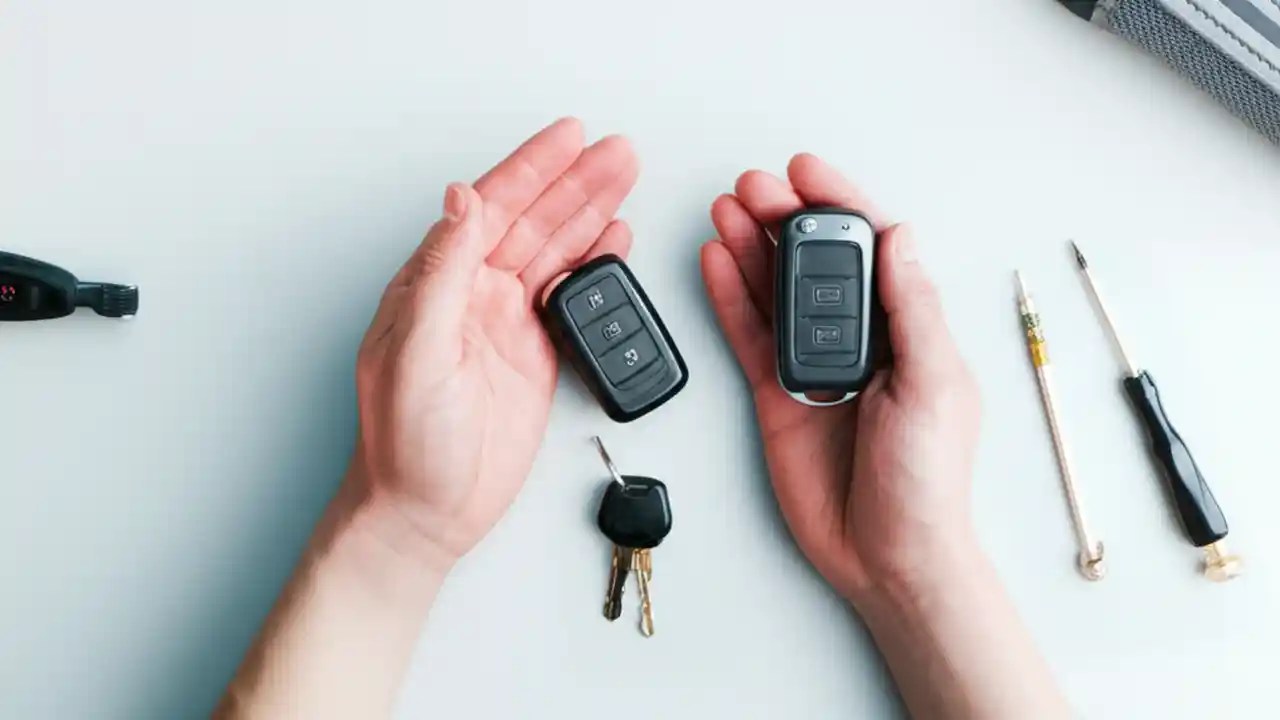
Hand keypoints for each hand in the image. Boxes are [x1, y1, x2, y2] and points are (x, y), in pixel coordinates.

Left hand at [349, 118, 638, 569]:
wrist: (427, 513)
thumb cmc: (405, 444)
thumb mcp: (418, 353)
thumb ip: (442, 273)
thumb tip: (459, 202)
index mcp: (435, 284)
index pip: (489, 208)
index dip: (530, 169)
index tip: (567, 138)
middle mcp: (470, 295)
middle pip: (532, 220)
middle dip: (575, 182)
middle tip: (617, 152)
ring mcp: (503, 323)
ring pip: (554, 251)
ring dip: (590, 213)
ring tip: (624, 178)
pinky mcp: (532, 354)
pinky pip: (568, 296)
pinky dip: (594, 264)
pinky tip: (613, 238)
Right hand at [700, 154, 980, 602]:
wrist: (889, 557)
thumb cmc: (929, 482)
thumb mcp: (934, 385)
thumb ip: (912, 309)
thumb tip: (898, 237)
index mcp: (906, 327)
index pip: (869, 248)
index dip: (838, 204)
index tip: (806, 172)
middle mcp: (858, 338)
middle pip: (813, 261)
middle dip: (783, 217)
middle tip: (753, 188)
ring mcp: (812, 364)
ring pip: (774, 290)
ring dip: (750, 246)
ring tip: (725, 209)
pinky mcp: (776, 394)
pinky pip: (748, 335)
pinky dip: (729, 297)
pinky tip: (715, 261)